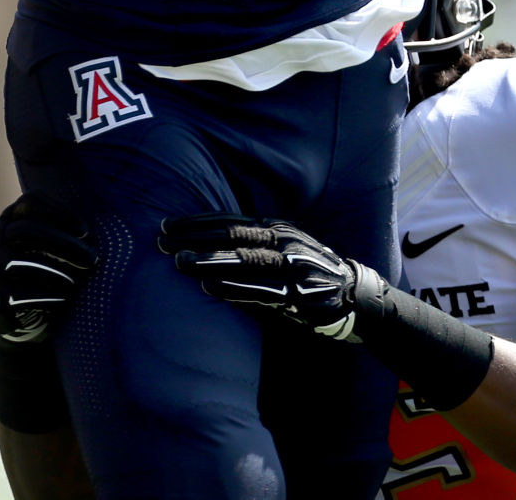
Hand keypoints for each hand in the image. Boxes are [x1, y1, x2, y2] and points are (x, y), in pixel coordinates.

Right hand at [0, 193, 96, 348]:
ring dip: (57, 270)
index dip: (58, 211)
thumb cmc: (47, 273)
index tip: (85, 230)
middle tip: (93, 258)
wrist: (19, 318)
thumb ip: (69, 231)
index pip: (31, 201)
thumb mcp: (53, 247)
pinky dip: (47, 294)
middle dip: (64, 243)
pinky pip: (19, 293)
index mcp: (13, 220)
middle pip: (27, 230)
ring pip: (21, 261)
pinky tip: (65, 298)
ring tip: (79, 281)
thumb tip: (116, 220)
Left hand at [160, 213, 381, 340]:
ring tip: (179, 262)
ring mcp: (290, 266)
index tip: (167, 225)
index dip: (197, 222)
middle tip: (162, 241)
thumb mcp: (283, 245)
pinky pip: (259, 290)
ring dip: (208, 261)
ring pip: (242, 260)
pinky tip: (209, 287)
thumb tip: (207, 242)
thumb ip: (252, 242)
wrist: (354, 295)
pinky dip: (233, 287)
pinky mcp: (296, 294)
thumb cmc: (309, 270)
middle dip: (194, 238)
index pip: (228, 220)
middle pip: (230, 235)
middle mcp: (282, 240)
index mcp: (275, 226)